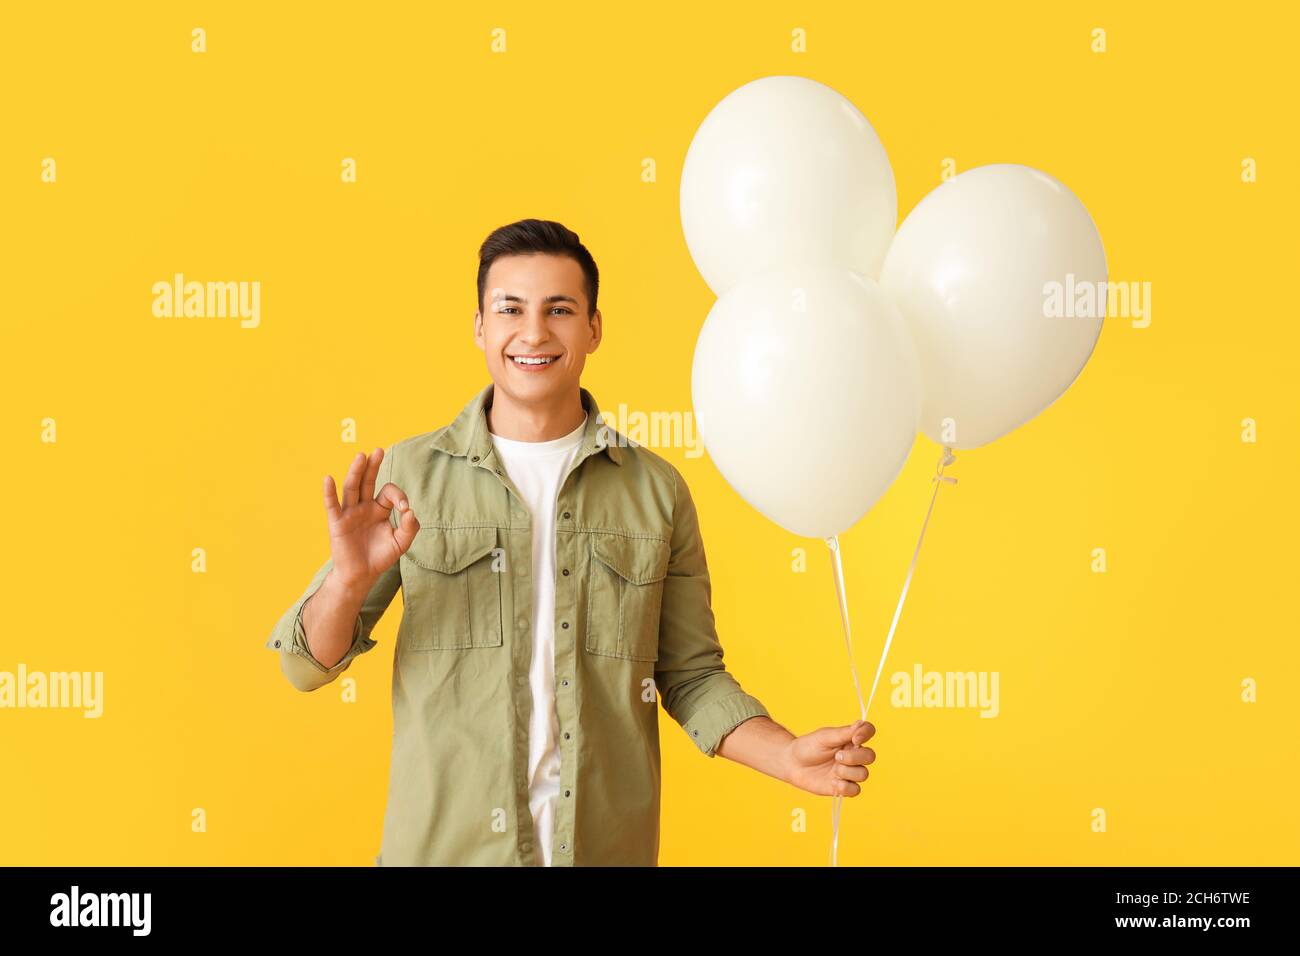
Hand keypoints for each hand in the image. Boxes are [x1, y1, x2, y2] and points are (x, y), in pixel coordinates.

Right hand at [323, 447, 419, 590]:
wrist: (361, 576)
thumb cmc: (381, 556)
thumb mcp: (401, 543)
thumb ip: (410, 527)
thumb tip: (410, 511)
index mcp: (380, 508)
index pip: (389, 492)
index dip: (399, 496)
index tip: (405, 509)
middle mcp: (364, 506)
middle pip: (367, 481)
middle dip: (373, 466)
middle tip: (378, 450)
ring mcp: (350, 513)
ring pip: (352, 488)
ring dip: (356, 472)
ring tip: (361, 456)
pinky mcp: (337, 523)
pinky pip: (332, 505)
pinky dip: (329, 492)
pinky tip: (328, 479)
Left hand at [783, 719, 875, 796]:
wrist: (792, 764)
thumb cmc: (808, 747)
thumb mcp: (825, 737)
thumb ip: (844, 732)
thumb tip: (861, 724)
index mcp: (850, 739)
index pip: (868, 732)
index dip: (866, 734)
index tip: (855, 738)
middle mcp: (853, 755)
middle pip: (870, 756)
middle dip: (855, 757)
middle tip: (837, 756)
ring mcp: (849, 772)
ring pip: (864, 774)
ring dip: (847, 772)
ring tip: (833, 770)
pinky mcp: (844, 787)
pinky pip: (855, 790)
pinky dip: (845, 787)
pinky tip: (832, 782)